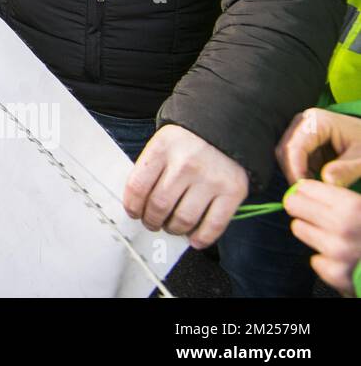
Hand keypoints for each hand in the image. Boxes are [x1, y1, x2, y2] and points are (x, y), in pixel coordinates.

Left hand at [123, 124, 248, 248]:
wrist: (227, 126)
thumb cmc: (188, 141)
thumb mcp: (163, 143)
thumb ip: (151, 169)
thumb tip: (138, 205)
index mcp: (163, 148)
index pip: (137, 186)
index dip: (132, 206)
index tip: (133, 213)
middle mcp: (186, 163)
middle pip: (159, 205)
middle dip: (151, 221)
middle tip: (152, 223)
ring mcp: (210, 179)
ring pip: (184, 219)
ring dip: (173, 229)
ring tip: (172, 227)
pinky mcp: (233, 191)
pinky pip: (214, 224)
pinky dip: (201, 238)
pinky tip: (194, 239)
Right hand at [276, 108, 360, 186]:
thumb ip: (346, 169)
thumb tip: (326, 181)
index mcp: (317, 121)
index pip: (296, 146)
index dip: (296, 169)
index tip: (303, 189)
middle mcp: (303, 123)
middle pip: (286, 151)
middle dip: (294, 173)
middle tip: (307, 194)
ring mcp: (300, 132)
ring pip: (286, 157)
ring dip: (296, 174)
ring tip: (314, 189)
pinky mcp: (302, 143)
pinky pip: (293, 161)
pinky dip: (301, 174)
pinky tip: (315, 183)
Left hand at [283, 179, 360, 296]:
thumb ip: (349, 180)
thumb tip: (321, 177)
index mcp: (353, 206)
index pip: (304, 188)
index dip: (310, 190)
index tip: (315, 193)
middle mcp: (342, 228)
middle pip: (293, 205)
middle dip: (304, 206)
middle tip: (318, 211)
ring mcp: (338, 253)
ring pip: (299, 229)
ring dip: (313, 230)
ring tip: (335, 233)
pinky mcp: (337, 274)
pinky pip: (315, 259)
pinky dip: (326, 258)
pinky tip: (343, 256)